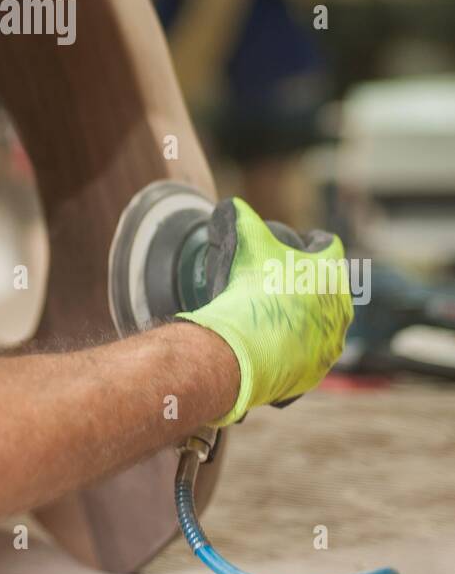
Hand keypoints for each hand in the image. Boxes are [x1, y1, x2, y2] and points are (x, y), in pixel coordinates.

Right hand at [174, 198, 353, 427]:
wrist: (247, 347)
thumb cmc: (251, 290)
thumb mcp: (244, 240)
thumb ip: (241, 216)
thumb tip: (233, 204)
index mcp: (329, 272)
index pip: (330, 246)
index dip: (316, 240)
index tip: (304, 240)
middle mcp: (340, 307)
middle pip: (331, 286)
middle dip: (313, 281)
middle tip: (286, 279)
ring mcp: (332, 341)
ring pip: (325, 322)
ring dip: (308, 316)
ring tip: (280, 314)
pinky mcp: (319, 369)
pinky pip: (310, 353)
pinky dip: (296, 347)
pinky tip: (275, 343)